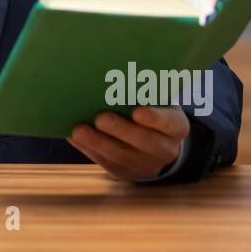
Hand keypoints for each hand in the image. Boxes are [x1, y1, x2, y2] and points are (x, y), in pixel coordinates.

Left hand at [68, 106, 188, 181]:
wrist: (155, 145)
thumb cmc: (150, 111)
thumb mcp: (158, 103)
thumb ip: (144, 94)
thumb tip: (112, 79)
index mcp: (176, 127)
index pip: (169, 123)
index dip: (154, 118)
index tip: (138, 111)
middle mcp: (165, 149)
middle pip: (144, 142)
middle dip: (120, 130)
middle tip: (101, 118)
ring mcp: (145, 165)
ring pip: (121, 156)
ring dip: (98, 143)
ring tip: (78, 130)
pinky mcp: (125, 173)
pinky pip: (105, 162)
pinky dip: (88, 149)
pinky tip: (74, 138)